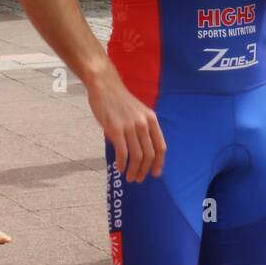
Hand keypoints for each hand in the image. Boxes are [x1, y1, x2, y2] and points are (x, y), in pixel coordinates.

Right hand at [86, 67, 165, 181]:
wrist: (105, 85)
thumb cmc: (119, 100)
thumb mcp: (137, 112)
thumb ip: (141, 129)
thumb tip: (140, 151)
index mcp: (151, 119)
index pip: (161, 146)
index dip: (159, 163)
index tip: (155, 174)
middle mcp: (143, 124)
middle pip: (149, 154)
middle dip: (145, 170)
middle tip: (138, 178)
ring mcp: (130, 126)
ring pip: (137, 156)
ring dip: (134, 170)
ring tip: (129, 177)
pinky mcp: (116, 129)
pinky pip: (123, 152)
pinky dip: (122, 164)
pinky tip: (119, 168)